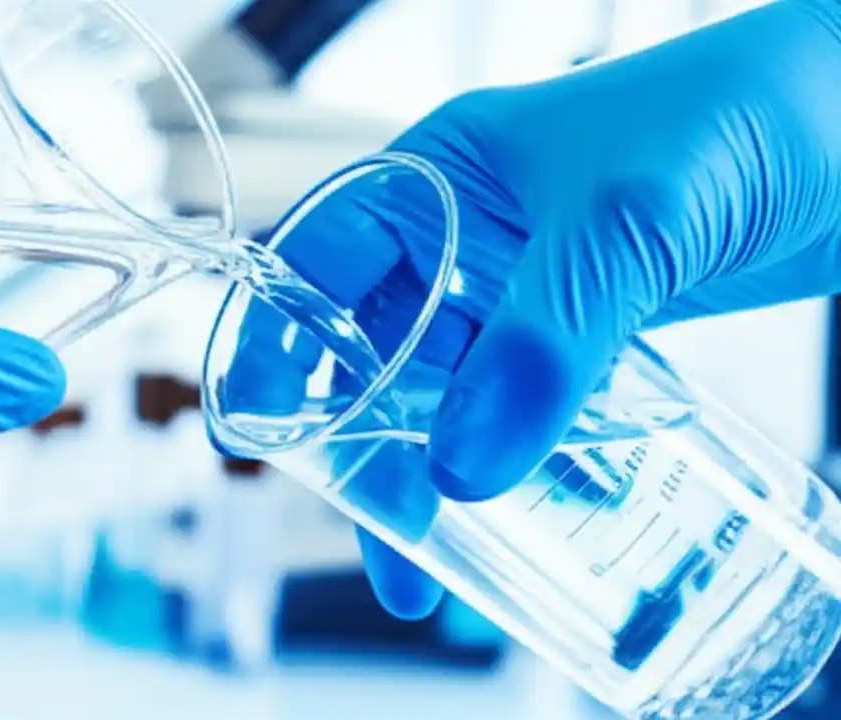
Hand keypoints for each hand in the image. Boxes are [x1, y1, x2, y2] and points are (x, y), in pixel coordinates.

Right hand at [224, 0, 840, 618]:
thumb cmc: (744, 114)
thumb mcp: (624, 225)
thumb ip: (543, 345)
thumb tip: (461, 472)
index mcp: (438, 176)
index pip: (317, 261)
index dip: (274, 344)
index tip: (256, 433)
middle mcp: (466, 235)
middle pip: (376, 352)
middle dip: (369, 450)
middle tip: (393, 545)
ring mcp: (528, 286)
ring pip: (450, 392)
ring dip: (444, 475)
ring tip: (452, 570)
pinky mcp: (590, 328)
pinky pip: (528, 407)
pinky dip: (520, 464)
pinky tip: (533, 515)